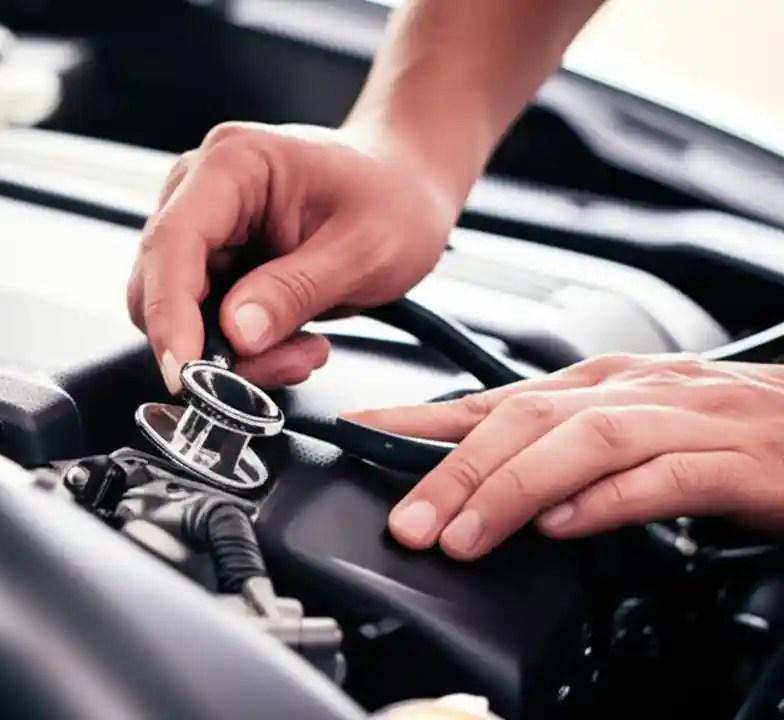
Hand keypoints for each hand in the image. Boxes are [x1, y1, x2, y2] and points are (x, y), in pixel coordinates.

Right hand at [127, 122, 458, 392]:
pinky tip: (293, 341)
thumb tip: (238, 334)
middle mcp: (201, 191)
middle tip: (276, 368)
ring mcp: (204, 229)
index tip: (185, 372)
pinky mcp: (214, 263)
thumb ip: (297, 290)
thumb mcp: (364, 248)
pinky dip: (245, 350)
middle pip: (160, 285)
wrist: (406, 184)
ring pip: (180, 315)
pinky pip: (205, 323)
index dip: (169, 314)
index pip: (173, 243)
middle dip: (209, 344)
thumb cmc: (393, 195)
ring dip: (236, 354)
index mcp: (231, 165)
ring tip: (303, 349)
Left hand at [347, 354, 783, 559]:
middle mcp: (637, 391)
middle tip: (408, 520)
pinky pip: (665, 478)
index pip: (495, 396)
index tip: (359, 431)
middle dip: (455, 469)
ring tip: (464, 535)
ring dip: (513, 488)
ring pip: (583, 441)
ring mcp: (689, 421)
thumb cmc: (728, 432)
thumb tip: (480, 481)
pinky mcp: (741, 463)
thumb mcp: (629, 430)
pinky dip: (608, 500)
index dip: (421, 415)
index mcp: (603, 383)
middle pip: (529, 417)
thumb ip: (560, 450)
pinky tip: (565, 526)